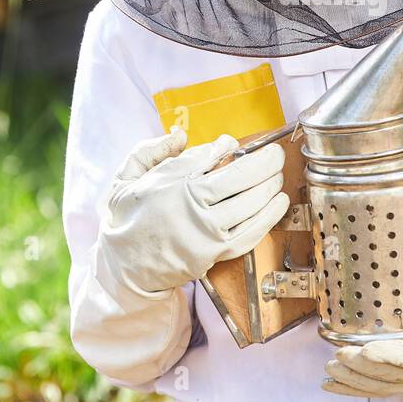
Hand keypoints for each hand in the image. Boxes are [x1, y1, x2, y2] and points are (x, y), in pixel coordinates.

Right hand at [98, 126, 290, 294]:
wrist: (124, 266)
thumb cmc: (128, 218)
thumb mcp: (128, 177)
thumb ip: (153, 150)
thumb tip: (182, 134)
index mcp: (170, 185)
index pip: (208, 157)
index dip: (226, 147)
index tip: (233, 144)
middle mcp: (190, 209)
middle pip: (239, 179)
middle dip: (265, 163)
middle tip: (276, 155)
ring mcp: (205, 234)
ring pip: (249, 205)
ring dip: (270, 187)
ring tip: (278, 176)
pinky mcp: (214, 254)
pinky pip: (250, 234)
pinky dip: (269, 217)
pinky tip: (278, 203)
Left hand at [321, 280, 402, 397]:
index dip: (390, 356)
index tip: (366, 349)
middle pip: (395, 377)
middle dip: (363, 368)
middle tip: (338, 355)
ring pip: (386, 387)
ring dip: (356, 381)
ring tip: (331, 370)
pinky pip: (385, 389)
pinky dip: (358, 388)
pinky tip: (336, 384)